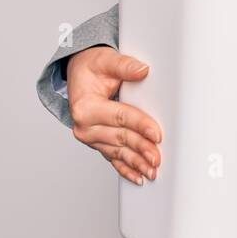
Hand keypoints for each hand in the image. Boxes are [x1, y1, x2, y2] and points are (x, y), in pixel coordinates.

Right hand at [66, 46, 161, 185]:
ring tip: (152, 171)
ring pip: (118, 151)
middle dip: (141, 149)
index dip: (139, 125)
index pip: (119, 117)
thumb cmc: (92, 67)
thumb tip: (142, 70)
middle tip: (157, 158)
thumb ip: (124, 65)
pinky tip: (138, 178)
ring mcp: (91, 137)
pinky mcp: (98, 142)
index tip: (156, 134)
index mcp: (85, 107)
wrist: (79, 74)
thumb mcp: (106, 60)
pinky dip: (126, 169)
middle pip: (120, 138)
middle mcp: (85, 126)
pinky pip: (113, 158)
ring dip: (136, 163)